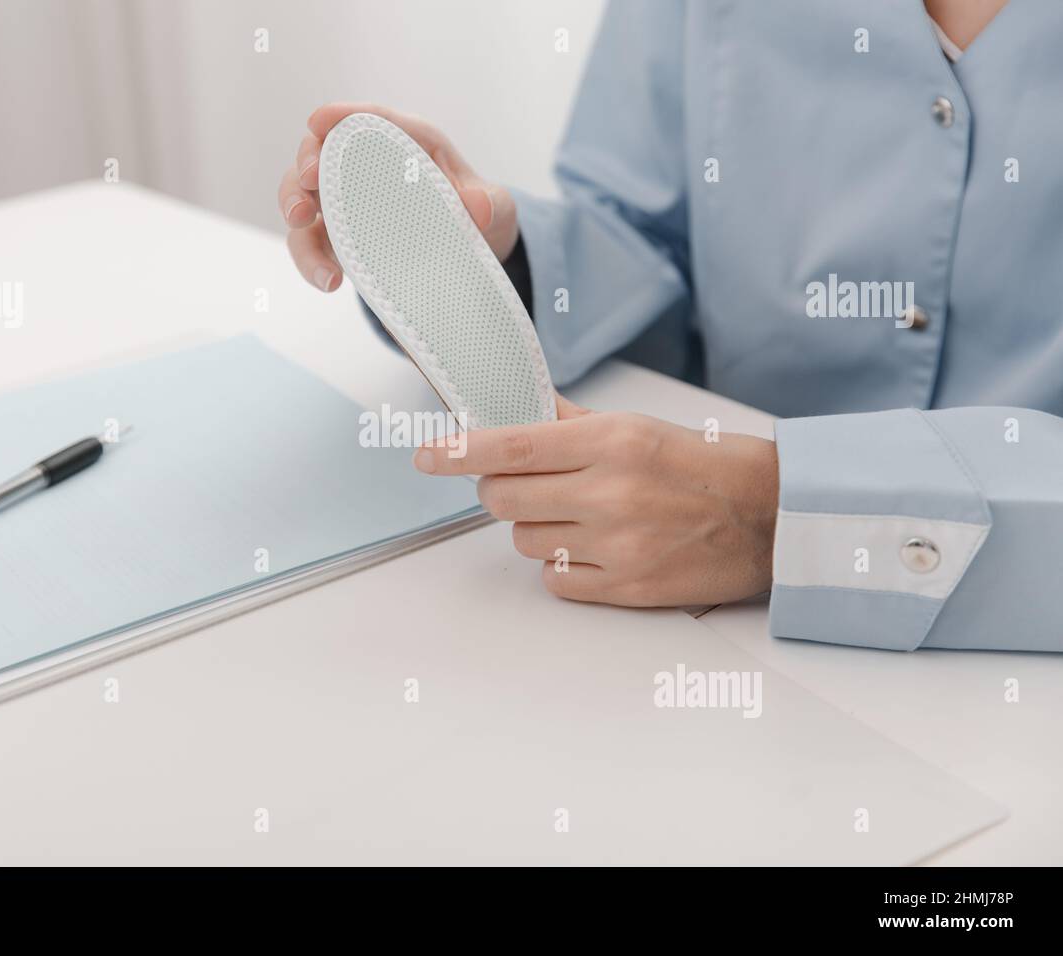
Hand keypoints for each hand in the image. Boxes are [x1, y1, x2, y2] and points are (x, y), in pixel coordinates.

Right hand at [279, 102, 518, 291]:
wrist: (472, 253)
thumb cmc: (479, 216)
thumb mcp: (496, 210)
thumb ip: (491, 204)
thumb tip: (477, 205)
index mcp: (410, 143)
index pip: (372, 120)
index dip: (342, 116)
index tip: (317, 121)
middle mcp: (370, 165)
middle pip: (322, 151)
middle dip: (306, 166)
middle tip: (307, 193)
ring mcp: (348, 200)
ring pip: (304, 194)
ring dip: (294, 211)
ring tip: (303, 232)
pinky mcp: (338, 235)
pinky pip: (311, 241)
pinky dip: (311, 259)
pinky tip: (328, 281)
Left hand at [413, 396, 779, 606]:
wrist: (770, 519)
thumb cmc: (706, 468)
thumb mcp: (638, 427)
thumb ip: (571, 422)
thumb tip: (516, 411)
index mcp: (611, 443)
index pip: (511, 446)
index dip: (458, 451)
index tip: (427, 456)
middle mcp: (609, 493)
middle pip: (503, 499)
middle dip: (503, 490)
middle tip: (529, 485)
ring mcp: (617, 545)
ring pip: (523, 541)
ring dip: (535, 529)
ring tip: (579, 517)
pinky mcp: (627, 587)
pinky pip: (553, 580)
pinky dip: (560, 566)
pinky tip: (593, 549)